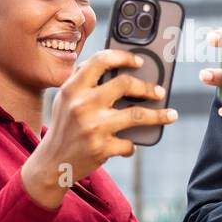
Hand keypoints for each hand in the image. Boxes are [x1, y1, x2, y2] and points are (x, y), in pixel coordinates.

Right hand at [21, 49, 176, 209]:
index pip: (101, 60)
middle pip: (125, 84)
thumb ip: (84, 81)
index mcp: (72, 88)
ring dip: (159, 115)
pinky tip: (132, 144)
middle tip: (159, 92)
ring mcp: (93, 127)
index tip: (139, 61)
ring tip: (171, 115)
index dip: (124, 57)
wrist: (51, 164)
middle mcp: (82, 105)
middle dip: (148, 87)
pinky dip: (132, 144)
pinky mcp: (102, 148)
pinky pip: (129, 143)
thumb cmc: (64, 126)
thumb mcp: (65, 99)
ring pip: (137, 115)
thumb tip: (117, 65)